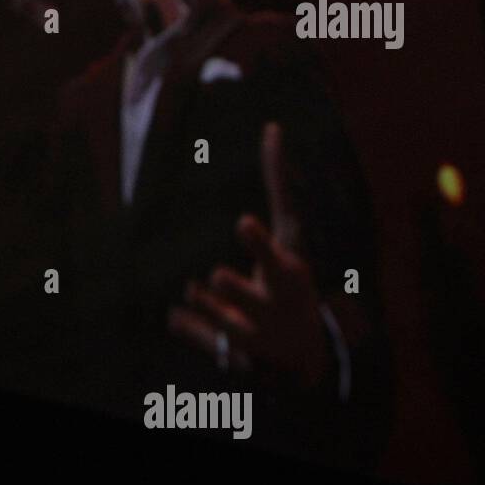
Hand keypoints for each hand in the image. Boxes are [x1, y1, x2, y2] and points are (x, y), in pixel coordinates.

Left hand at [166, 122, 331, 387]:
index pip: (272, 253)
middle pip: (232, 287)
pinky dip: (183, 321)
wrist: (305, 358)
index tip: (240, 224)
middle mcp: (269, 303)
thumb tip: (274, 126)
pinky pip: (190, 328)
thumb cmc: (290, 278)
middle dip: (225, 283)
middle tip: (219, 277)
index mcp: (287, 271)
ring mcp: (250, 331)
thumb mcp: (289, 235)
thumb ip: (278, 183)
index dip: (256, 241)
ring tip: (204, 290)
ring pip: (208, 309)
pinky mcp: (232, 353)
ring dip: (203, 300)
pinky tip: (179, 316)